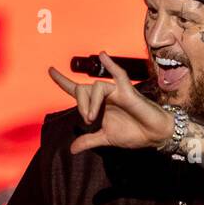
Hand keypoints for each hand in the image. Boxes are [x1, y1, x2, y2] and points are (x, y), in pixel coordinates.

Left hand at [47, 51, 174, 154]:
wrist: (153, 136)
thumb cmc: (133, 133)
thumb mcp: (105, 138)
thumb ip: (88, 141)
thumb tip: (71, 149)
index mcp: (98, 103)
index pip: (77, 90)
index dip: (63, 81)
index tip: (50, 70)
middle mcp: (105, 95)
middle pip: (83, 89)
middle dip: (80, 104)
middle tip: (87, 120)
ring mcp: (116, 92)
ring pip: (96, 86)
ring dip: (91, 103)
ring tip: (92, 118)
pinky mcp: (128, 92)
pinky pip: (118, 76)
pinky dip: (110, 65)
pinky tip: (102, 55)